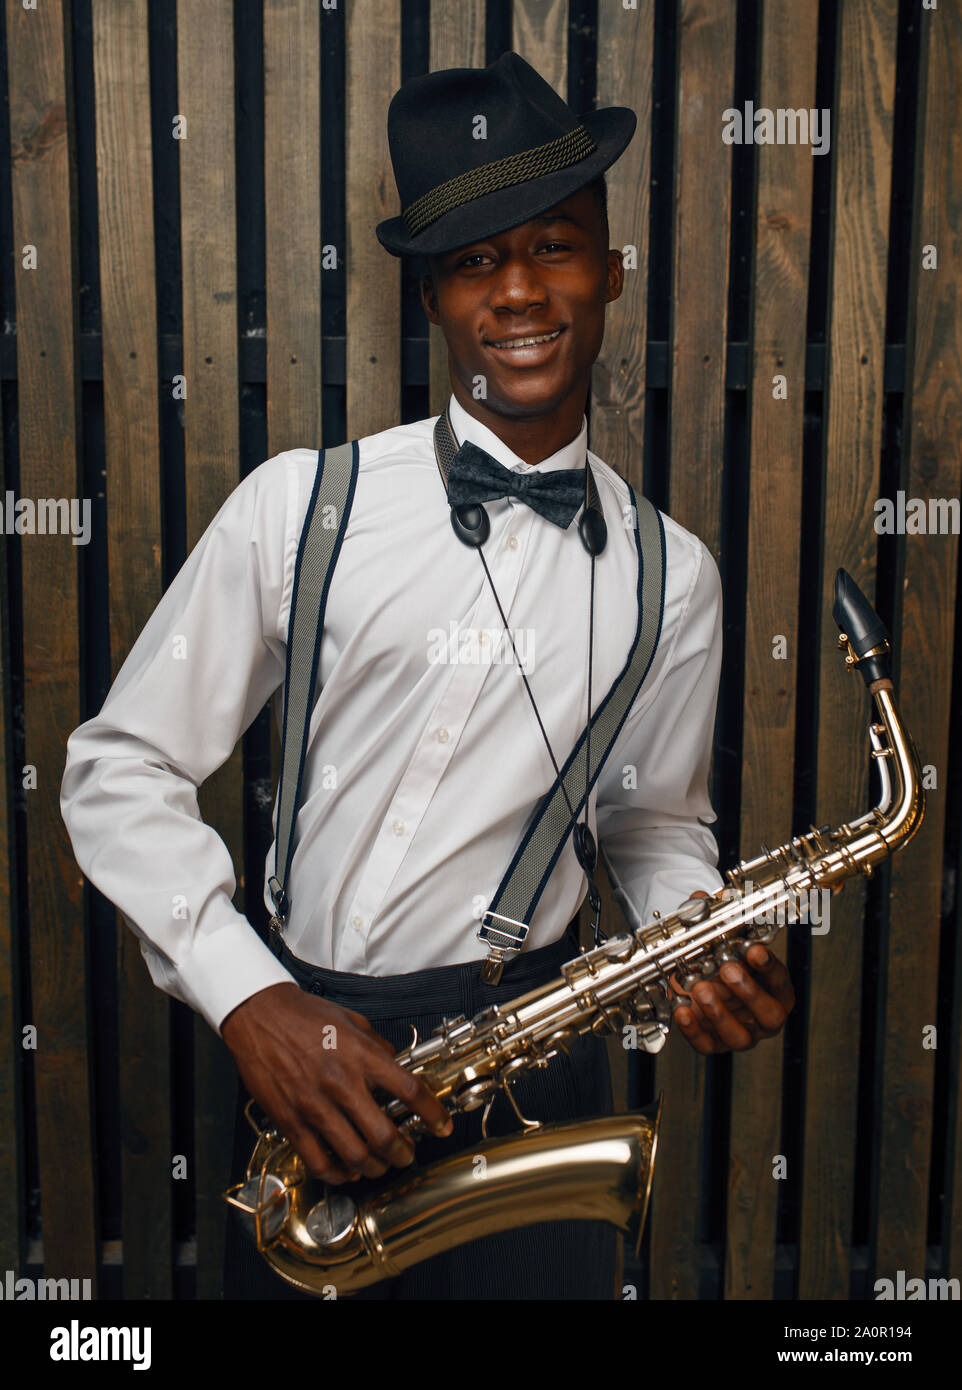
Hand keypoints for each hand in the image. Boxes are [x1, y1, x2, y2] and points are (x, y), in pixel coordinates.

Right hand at [221, 982, 452, 1182]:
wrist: (258, 1015)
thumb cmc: (305, 1015)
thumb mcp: (352, 1020)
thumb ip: (377, 1045)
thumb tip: (397, 1064)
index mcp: (361, 1055)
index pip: (410, 1091)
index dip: (433, 1114)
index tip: (442, 1126)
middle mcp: (341, 1083)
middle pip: (384, 1135)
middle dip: (403, 1153)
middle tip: (407, 1153)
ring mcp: (314, 1105)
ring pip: (354, 1155)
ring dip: (375, 1168)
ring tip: (380, 1166)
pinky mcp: (290, 1121)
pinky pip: (319, 1161)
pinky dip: (338, 1173)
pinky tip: (347, 1170)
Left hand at [668, 891, 794, 1053]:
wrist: (698, 981)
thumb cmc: (718, 962)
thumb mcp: (718, 939)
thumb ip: (711, 918)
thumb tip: (700, 897)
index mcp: (775, 990)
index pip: (781, 980)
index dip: (769, 966)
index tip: (753, 949)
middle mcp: (763, 1016)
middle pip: (770, 1013)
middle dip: (749, 992)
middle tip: (727, 969)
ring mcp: (742, 1033)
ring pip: (740, 1036)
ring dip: (720, 1013)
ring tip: (701, 988)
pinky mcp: (715, 1044)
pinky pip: (707, 1045)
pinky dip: (693, 1031)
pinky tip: (681, 1010)